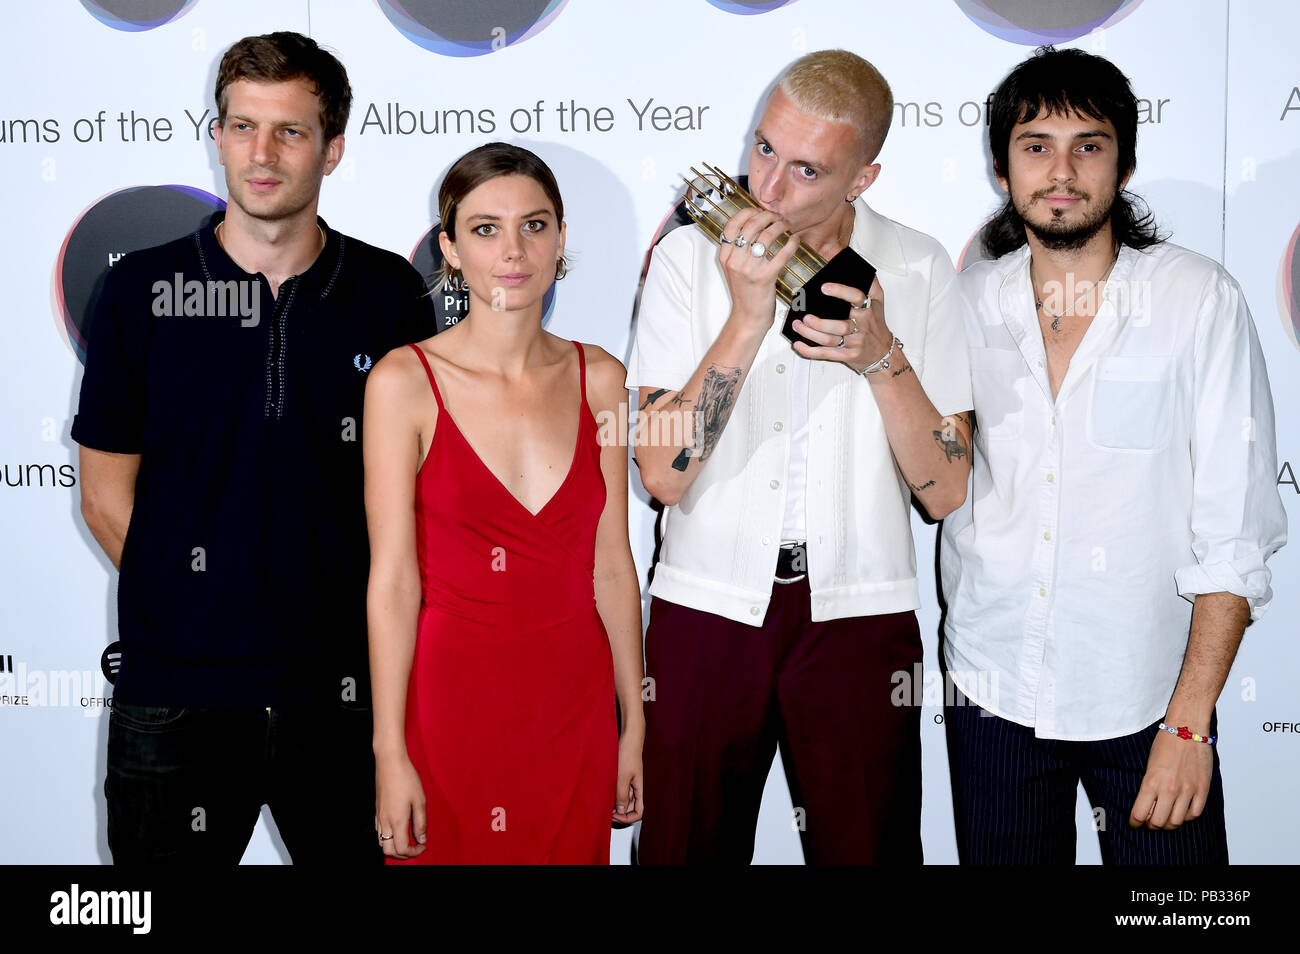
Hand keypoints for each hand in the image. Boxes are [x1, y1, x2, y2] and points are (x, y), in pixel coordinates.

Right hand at [375, 753, 427, 858]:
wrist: (390, 762)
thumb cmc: (407, 778)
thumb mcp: (420, 800)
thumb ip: (421, 822)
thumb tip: (422, 839)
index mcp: (397, 820)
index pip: (402, 849)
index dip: (414, 853)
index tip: (423, 846)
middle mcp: (385, 821)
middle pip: (389, 851)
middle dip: (403, 855)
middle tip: (415, 848)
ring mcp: (379, 816)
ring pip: (381, 843)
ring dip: (394, 847)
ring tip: (407, 840)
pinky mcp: (376, 810)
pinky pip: (379, 832)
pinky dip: (387, 838)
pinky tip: (397, 830)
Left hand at [612, 729, 643, 824]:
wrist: (628, 737)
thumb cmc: (628, 753)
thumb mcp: (623, 776)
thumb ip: (622, 794)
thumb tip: (621, 810)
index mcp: (639, 789)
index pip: (638, 812)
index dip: (628, 818)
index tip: (615, 816)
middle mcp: (635, 788)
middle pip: (630, 808)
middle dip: (620, 813)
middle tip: (607, 812)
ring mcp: (629, 782)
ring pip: (624, 800)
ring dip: (615, 804)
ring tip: (604, 803)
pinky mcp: (623, 776)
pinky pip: (619, 790)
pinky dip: (612, 795)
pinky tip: (604, 793)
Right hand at [718, 207, 800, 330]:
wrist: (748, 317)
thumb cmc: (744, 292)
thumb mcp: (733, 269)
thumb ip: (738, 250)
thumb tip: (753, 225)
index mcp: (725, 257)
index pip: (732, 225)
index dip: (747, 212)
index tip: (758, 210)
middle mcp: (735, 261)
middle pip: (751, 226)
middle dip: (767, 216)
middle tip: (777, 216)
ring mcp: (749, 269)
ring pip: (766, 236)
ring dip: (779, 226)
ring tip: (786, 225)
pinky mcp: (765, 277)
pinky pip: (782, 254)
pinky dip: (792, 243)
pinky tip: (795, 240)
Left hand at [790, 278, 891, 371]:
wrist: (882, 352)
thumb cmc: (876, 324)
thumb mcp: (879, 302)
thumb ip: (870, 284)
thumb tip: (857, 264)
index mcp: (869, 309)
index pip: (857, 298)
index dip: (841, 292)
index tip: (824, 287)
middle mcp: (862, 326)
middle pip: (840, 325)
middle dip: (820, 322)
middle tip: (805, 316)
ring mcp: (854, 343)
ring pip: (830, 340)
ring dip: (811, 334)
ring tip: (798, 326)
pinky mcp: (847, 356)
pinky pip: (826, 354)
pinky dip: (810, 351)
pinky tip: (799, 345)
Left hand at [1128, 726, 1213, 829]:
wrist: (1187, 729)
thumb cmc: (1165, 743)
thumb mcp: (1148, 765)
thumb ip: (1148, 787)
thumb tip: (1147, 806)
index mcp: (1151, 782)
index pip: (1140, 814)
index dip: (1135, 822)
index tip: (1134, 823)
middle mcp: (1169, 789)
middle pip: (1158, 822)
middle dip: (1151, 825)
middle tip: (1150, 823)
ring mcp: (1188, 790)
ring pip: (1176, 821)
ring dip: (1169, 824)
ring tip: (1165, 820)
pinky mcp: (1202, 789)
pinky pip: (1194, 813)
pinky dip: (1186, 817)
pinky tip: (1181, 812)